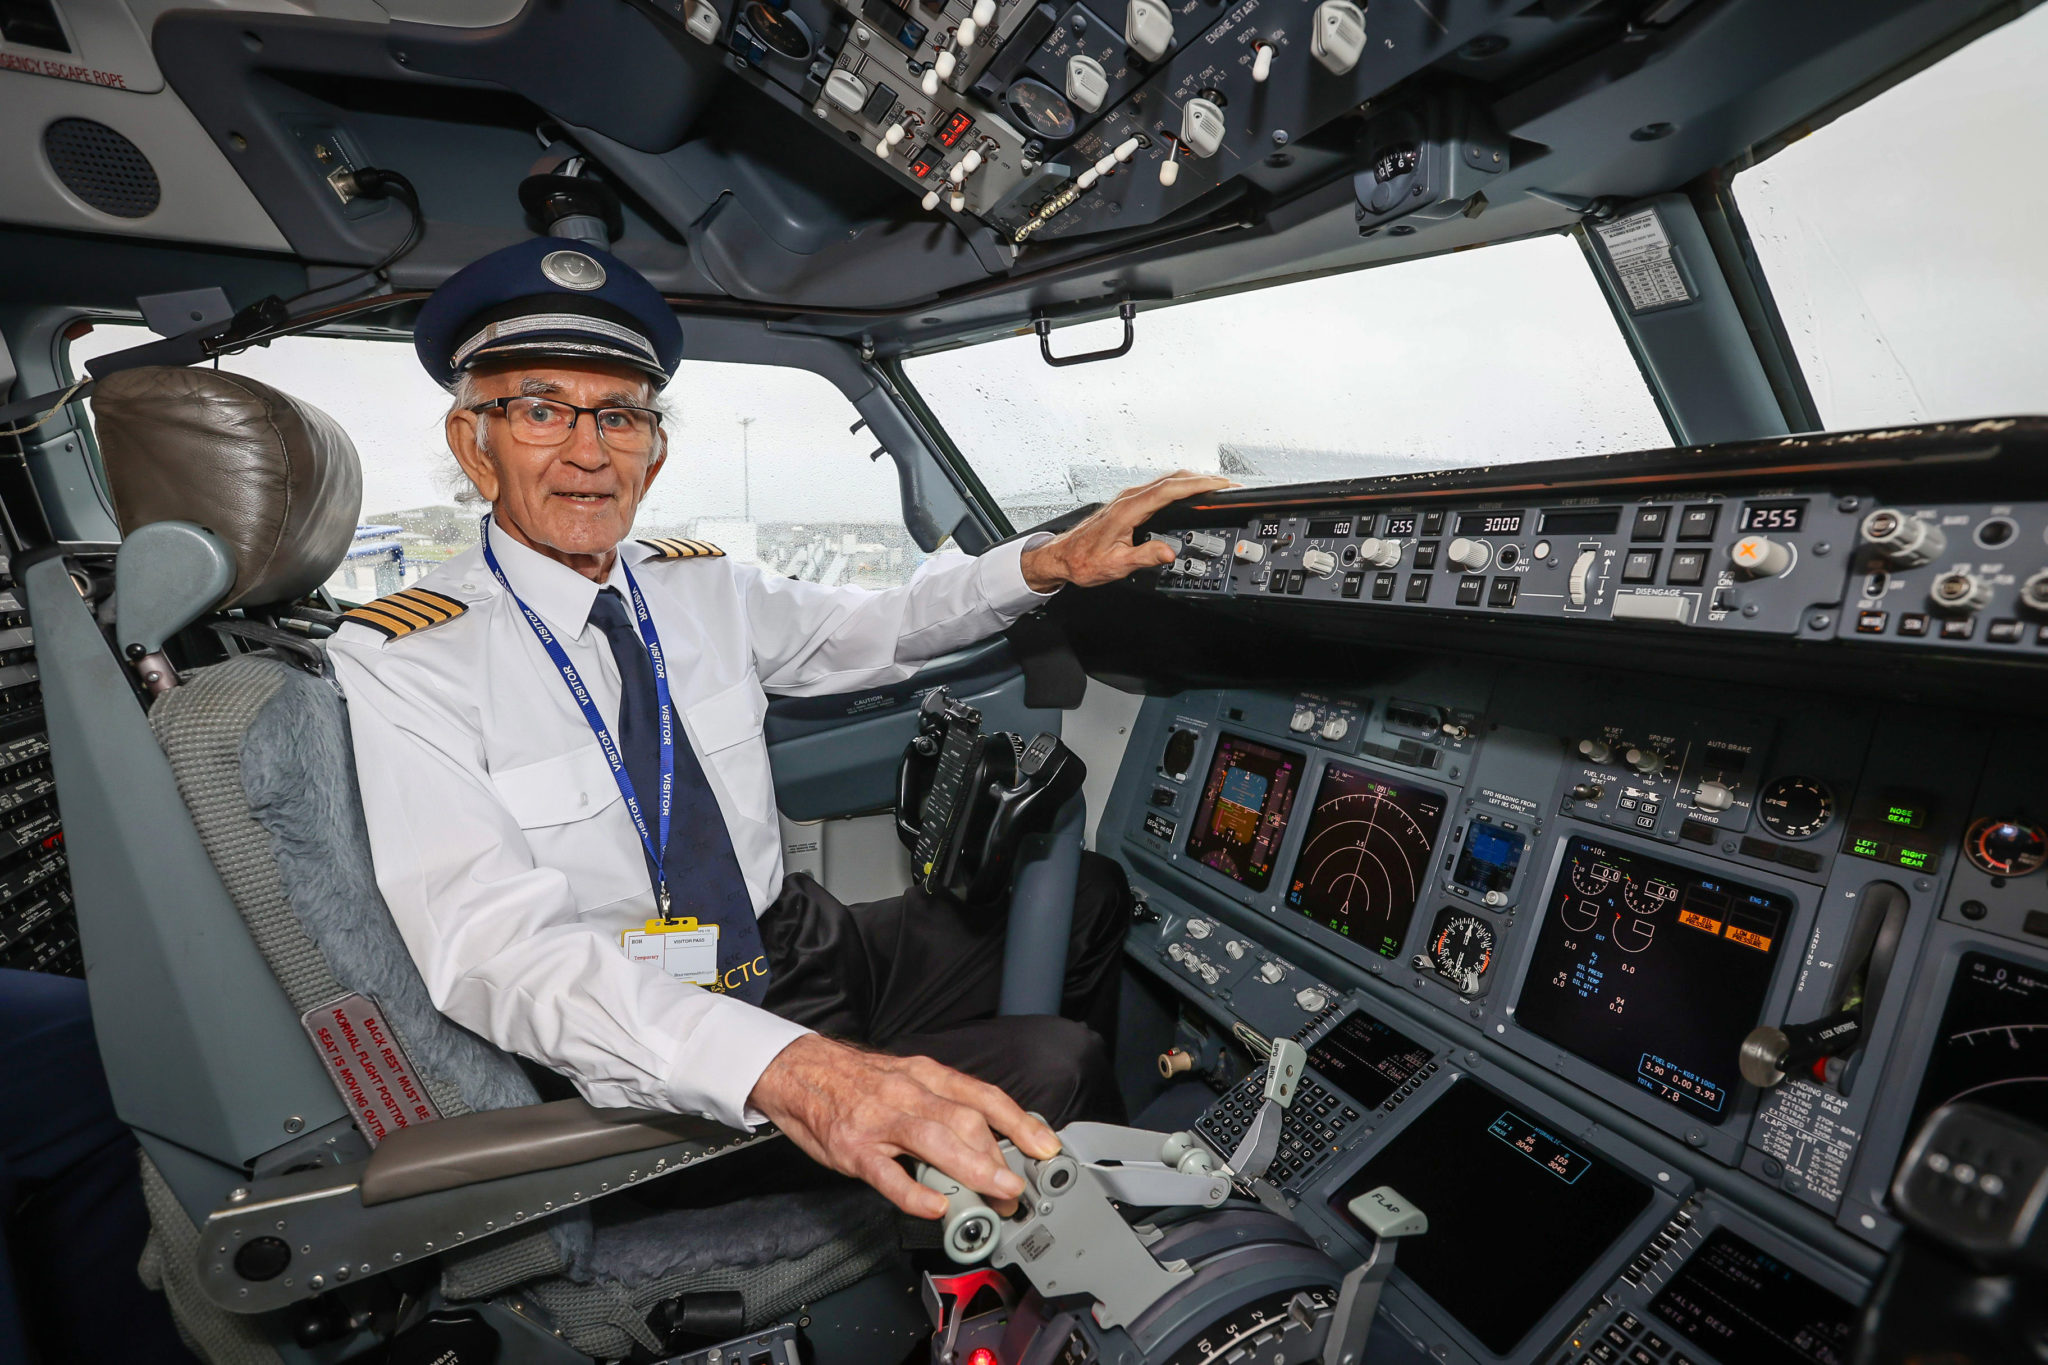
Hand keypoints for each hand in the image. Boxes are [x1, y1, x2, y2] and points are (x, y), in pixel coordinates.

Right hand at [747, 1033, 1060, 1217]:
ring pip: (934, 1141)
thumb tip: (987, 1137)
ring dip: (973, 1170)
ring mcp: (879, 1121)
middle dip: (999, 1157)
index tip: (1044, 1146)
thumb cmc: (857, 1081)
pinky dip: (914, 1192)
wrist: (799, 1071)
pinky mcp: (852, 1148)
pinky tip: (935, 1207)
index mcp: (925, 1075)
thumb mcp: (906, 1079)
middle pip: (965, 1120)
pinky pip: (886, 1173)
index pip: (982, 1096)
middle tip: (1016, 1190)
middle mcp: (908, 1093)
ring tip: (997, 1195)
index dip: (1018, 1121)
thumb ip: (942, 1103)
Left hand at [1019, 470, 1236, 591]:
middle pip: (1172, 479)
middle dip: (1202, 479)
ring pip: (1166, 481)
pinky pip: (1159, 488)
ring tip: (1215, 486)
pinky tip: (1189, 493)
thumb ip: (1144, 557)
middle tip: (1228, 485)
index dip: (1198, 485)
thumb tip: (1169, 552)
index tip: (1219, 484)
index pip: (1170, 490)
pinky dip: (1179, 487)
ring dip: (1192, 481)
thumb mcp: (1117, 565)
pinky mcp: (1128, 503)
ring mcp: (1128, 499)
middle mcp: (1128, 499)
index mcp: (1128, 509)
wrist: (1062, 557)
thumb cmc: (1084, 561)